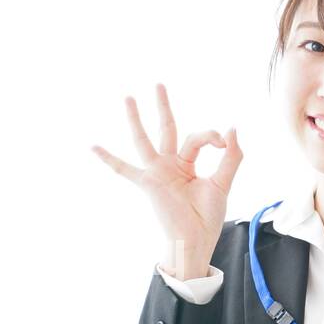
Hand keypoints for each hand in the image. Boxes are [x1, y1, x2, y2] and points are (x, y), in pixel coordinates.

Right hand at [91, 83, 241, 277]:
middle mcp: (169, 165)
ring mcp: (157, 173)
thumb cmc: (207, 217)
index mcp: (186, 164)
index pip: (197, 137)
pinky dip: (109, 159)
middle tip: (159, 84)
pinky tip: (92, 146)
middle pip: (166, 128)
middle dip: (163, 107)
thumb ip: (231, 157)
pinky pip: (124, 170)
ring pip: (144, 140)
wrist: (196, 240)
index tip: (223, 142)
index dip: (211, 135)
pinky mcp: (148, 184)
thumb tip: (231, 128)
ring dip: (136, 119)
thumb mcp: (223, 182)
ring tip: (129, 97)